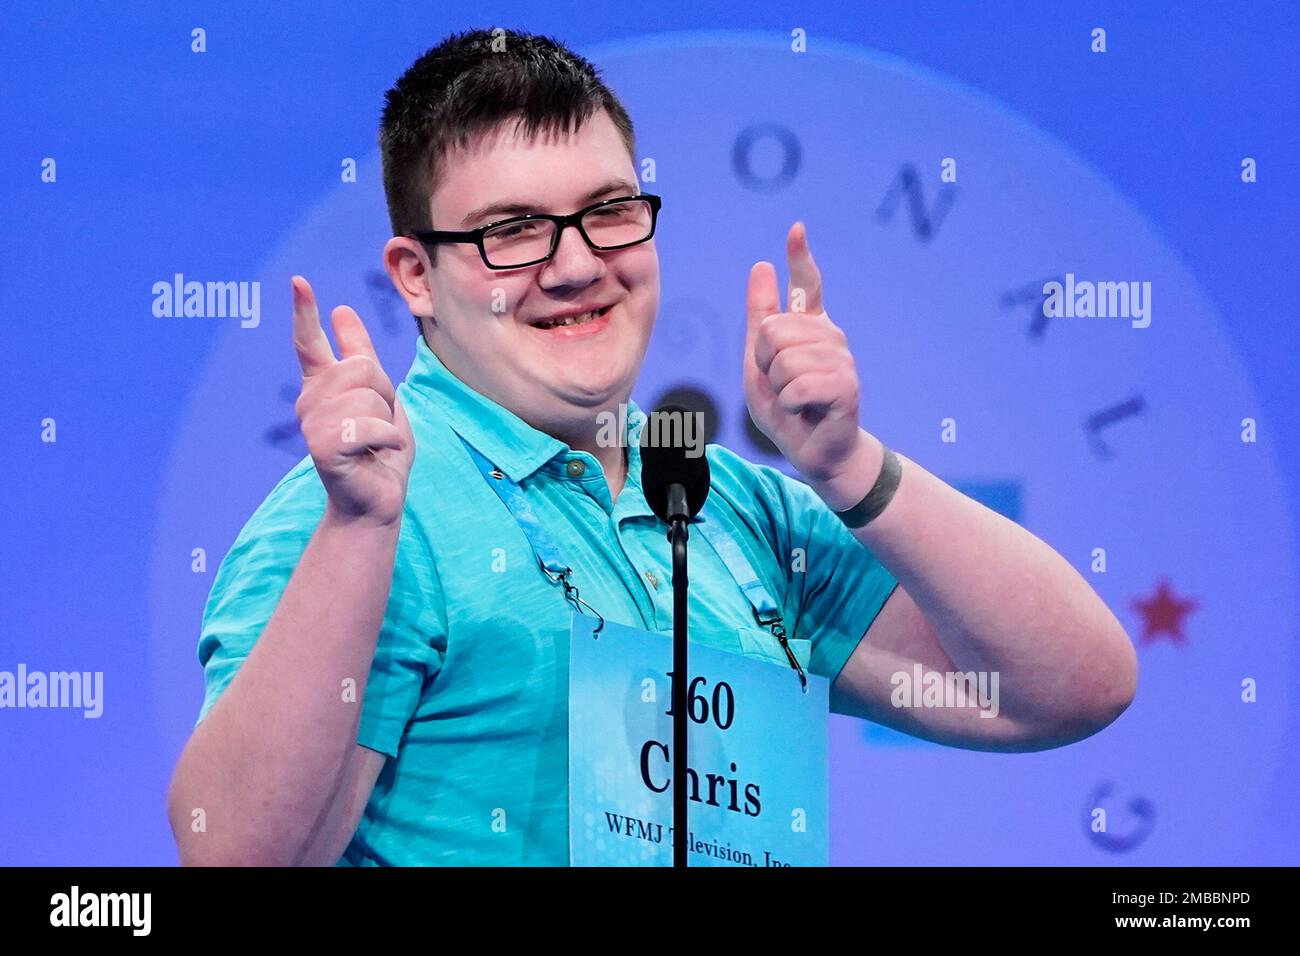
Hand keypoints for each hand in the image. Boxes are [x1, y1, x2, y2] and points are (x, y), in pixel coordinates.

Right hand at [292, 276, 414, 526]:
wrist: (378, 501)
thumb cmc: (380, 451)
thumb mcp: (380, 396)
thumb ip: (361, 356)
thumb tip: (343, 310)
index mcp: (323, 387)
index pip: (309, 344)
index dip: (304, 312)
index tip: (299, 282)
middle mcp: (310, 402)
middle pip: (361, 368)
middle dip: (384, 395)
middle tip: (379, 425)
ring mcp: (313, 425)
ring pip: (368, 396)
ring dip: (386, 422)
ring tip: (375, 444)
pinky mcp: (324, 448)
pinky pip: (371, 426)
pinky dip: (387, 441)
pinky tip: (378, 456)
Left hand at [744, 222, 881, 510]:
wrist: (816, 452)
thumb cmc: (788, 410)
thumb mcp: (760, 365)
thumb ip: (760, 319)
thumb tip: (761, 266)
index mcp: (809, 328)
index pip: (806, 285)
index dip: (800, 257)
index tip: (796, 230)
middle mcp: (829, 336)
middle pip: (773, 331)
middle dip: (764, 365)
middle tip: (781, 386)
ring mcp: (841, 359)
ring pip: (783, 360)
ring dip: (778, 388)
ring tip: (795, 401)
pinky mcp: (846, 385)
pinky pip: (797, 387)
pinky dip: (790, 406)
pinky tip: (804, 412)